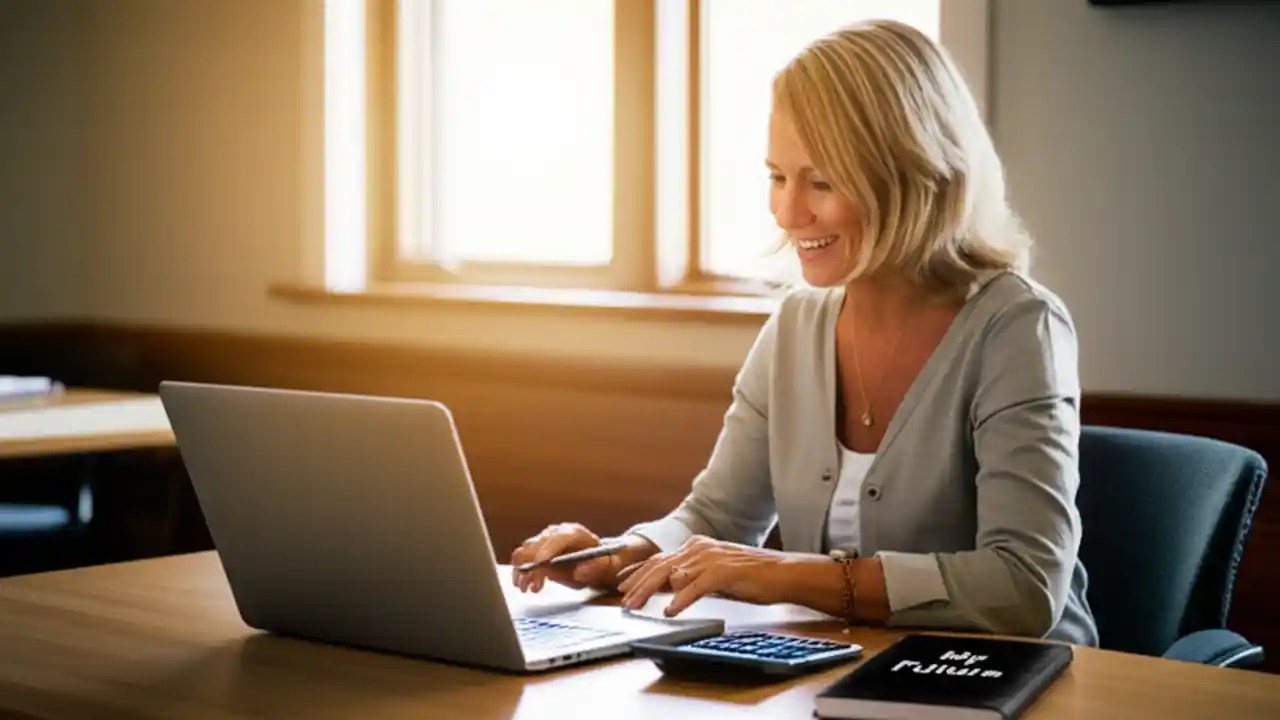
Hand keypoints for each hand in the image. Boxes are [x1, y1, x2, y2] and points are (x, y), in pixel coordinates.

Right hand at [510, 523, 655, 592]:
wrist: (599, 560)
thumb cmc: (604, 562)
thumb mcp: (609, 565)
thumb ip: (596, 567)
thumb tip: (579, 571)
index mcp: (574, 532)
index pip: (556, 538)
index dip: (546, 550)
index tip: (539, 565)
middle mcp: (556, 532)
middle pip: (535, 545)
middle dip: (531, 566)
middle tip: (532, 586)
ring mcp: (545, 540)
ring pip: (524, 552)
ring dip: (523, 572)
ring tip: (528, 589)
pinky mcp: (537, 550)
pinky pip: (522, 560)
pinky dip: (522, 574)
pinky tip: (531, 587)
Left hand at [616, 536, 792, 616]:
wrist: (782, 573)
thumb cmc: (751, 577)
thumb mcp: (713, 575)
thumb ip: (690, 577)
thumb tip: (666, 587)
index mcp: (697, 547)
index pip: (660, 558)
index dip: (638, 571)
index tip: (621, 582)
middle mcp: (699, 548)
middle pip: (659, 565)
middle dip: (637, 583)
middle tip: (621, 599)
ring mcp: (710, 559)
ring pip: (671, 574)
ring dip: (649, 591)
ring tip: (635, 605)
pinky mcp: (723, 572)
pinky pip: (695, 587)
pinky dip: (680, 599)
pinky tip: (670, 611)